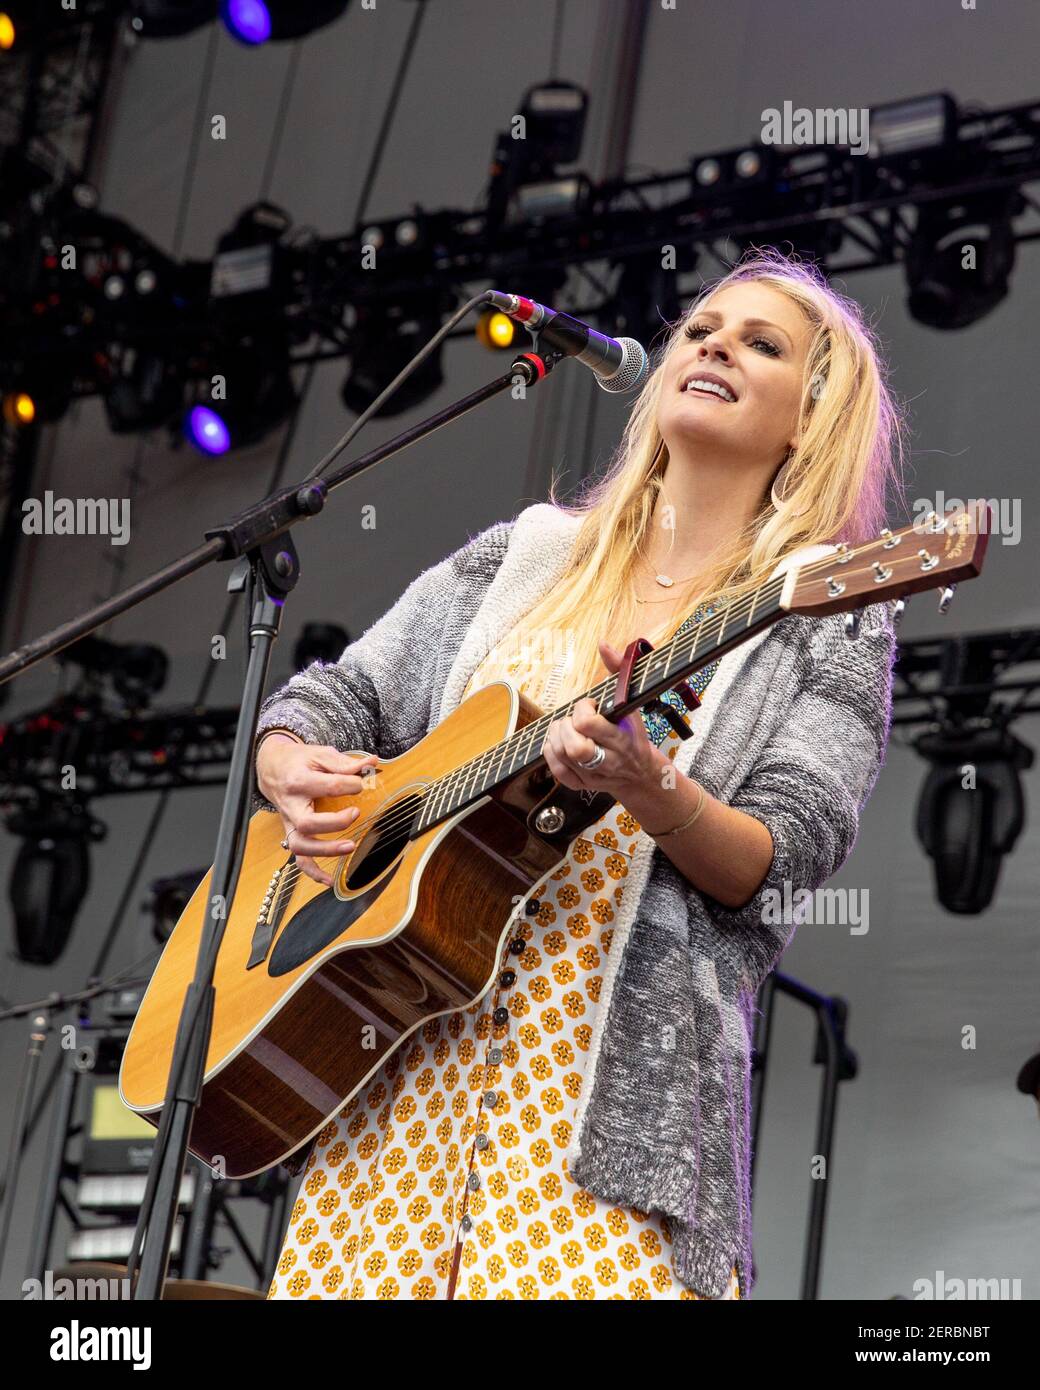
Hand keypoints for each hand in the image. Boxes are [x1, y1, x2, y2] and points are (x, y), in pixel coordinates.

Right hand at [257, 736, 378, 885]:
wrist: (272, 768)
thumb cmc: (298, 762)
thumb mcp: (319, 755)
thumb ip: (344, 763)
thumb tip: (371, 764)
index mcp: (298, 781)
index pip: (328, 787)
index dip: (351, 784)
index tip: (361, 782)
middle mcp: (291, 805)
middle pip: (308, 822)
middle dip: (334, 822)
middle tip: (356, 813)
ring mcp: (290, 822)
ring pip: (301, 844)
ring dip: (325, 850)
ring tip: (349, 847)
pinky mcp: (292, 833)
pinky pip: (299, 858)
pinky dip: (312, 872)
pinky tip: (329, 880)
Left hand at [540, 640, 668, 805]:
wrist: (641, 775)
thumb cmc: (633, 734)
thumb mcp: (631, 703)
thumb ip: (617, 671)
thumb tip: (603, 644)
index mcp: (622, 739)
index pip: (589, 724)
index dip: (582, 710)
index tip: (589, 705)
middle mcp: (608, 760)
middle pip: (576, 748)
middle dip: (567, 728)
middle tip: (573, 720)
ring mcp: (594, 775)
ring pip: (563, 757)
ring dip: (556, 737)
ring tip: (565, 728)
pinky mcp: (582, 785)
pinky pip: (558, 771)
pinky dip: (552, 753)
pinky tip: (559, 742)